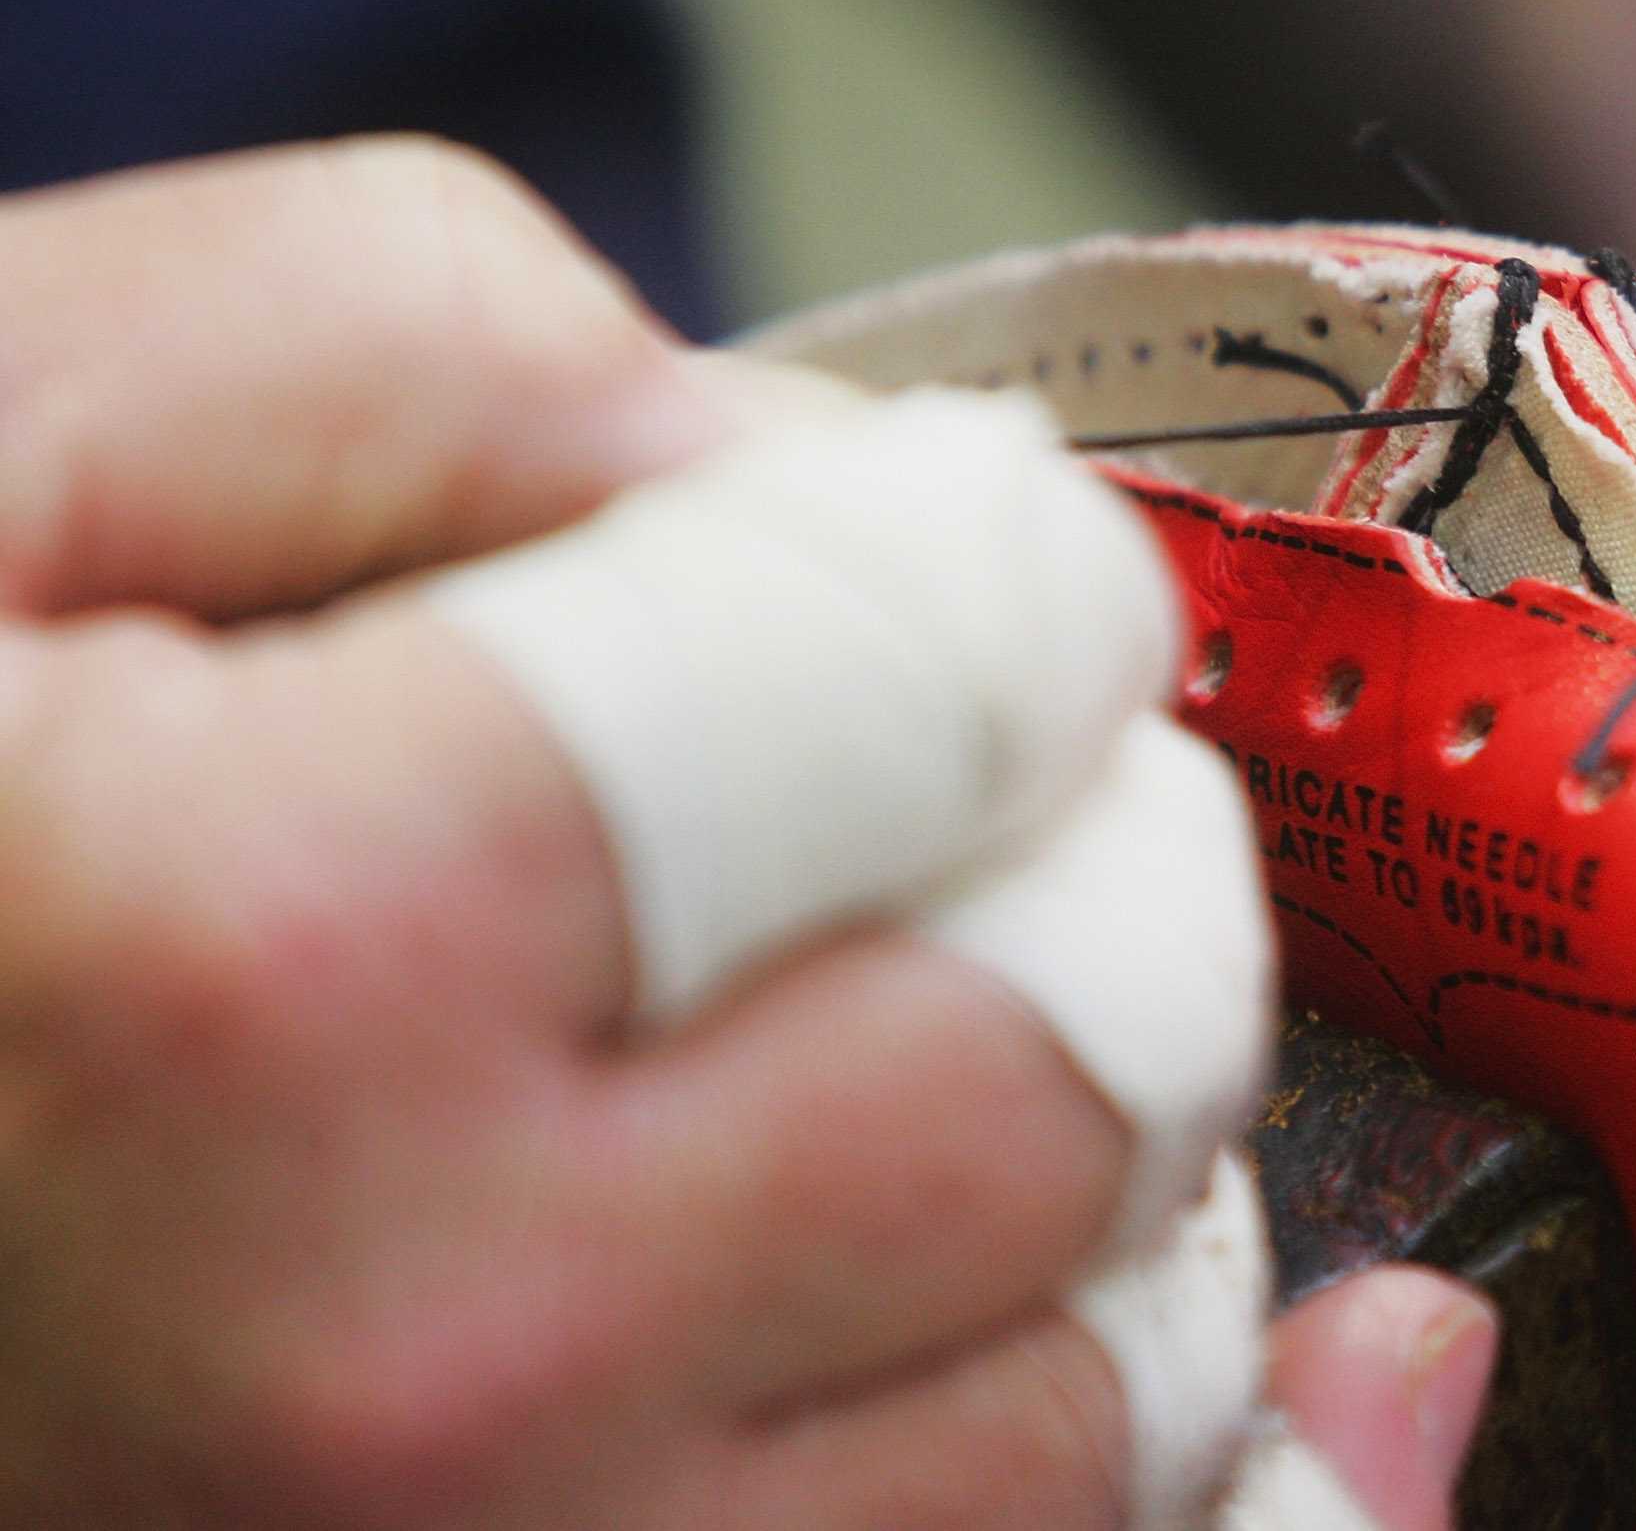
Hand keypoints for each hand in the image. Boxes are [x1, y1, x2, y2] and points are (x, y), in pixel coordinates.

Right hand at [0, 140, 1491, 1526]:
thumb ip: (413, 349)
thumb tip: (805, 483)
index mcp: (245, 966)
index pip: (947, 674)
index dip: (992, 576)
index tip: (943, 583)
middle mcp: (405, 1368)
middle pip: (1084, 1044)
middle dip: (1080, 868)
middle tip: (942, 822)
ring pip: (1115, 1376)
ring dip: (1085, 1180)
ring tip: (878, 1083)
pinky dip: (1242, 1479)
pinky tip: (1258, 1367)